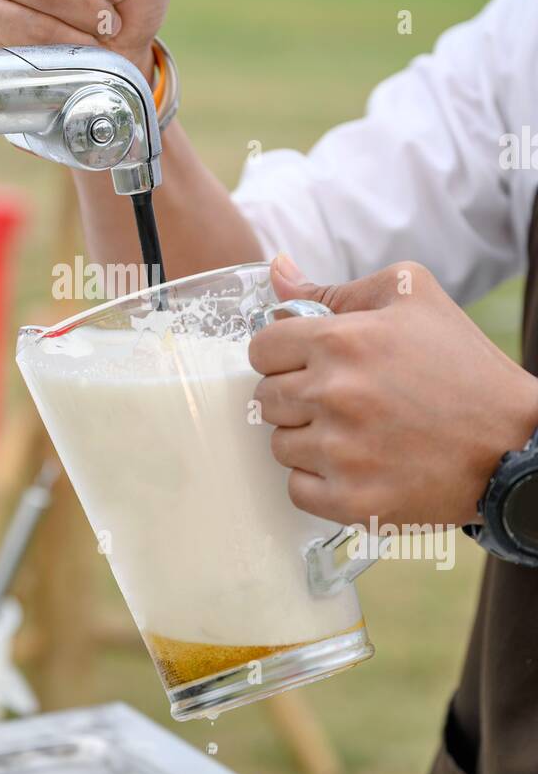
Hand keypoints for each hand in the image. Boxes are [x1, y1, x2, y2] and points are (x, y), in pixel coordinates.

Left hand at [249, 255, 537, 527]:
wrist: (515, 443)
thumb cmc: (463, 365)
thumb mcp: (410, 297)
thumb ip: (332, 288)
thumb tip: (276, 273)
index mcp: (339, 340)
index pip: (261, 348)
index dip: (284, 354)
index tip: (310, 363)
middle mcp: (332, 395)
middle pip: (266, 398)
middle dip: (297, 396)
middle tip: (343, 399)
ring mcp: (340, 452)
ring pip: (279, 444)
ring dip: (308, 439)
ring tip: (356, 432)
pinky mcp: (351, 500)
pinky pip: (297, 489)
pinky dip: (320, 481)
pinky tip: (357, 464)